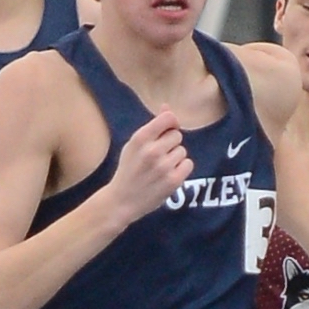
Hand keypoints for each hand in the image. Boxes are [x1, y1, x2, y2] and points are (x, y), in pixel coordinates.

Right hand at [100, 109, 191, 225]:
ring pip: (182, 151)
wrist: (120, 201)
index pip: (168, 118)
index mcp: (140, 138)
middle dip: (170, 144)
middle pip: (177, 135)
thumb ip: (152, 126)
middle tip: (157, 156)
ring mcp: (163, 167)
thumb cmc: (128, 170)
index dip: (170, 123)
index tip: (166, 132)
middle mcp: (152, 151)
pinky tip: (167, 175)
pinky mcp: (173, 181)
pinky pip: (188, 164)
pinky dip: (180, 169)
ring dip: (174, 158)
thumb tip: (167, 106)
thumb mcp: (133, 145)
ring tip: (160, 168)